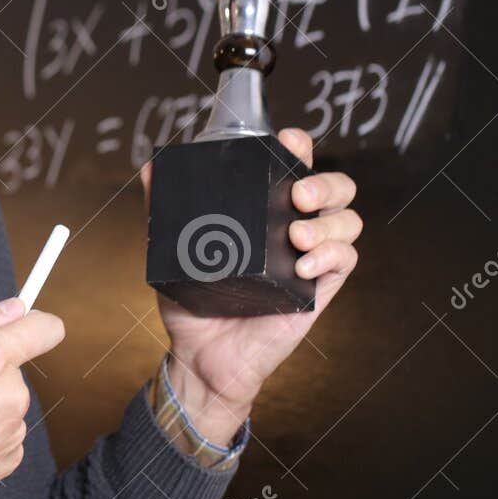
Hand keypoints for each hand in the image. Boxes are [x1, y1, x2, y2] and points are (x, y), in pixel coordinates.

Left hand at [141, 126, 361, 445]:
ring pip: (348, 221)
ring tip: (296, 236)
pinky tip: (303, 265)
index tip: (289, 141)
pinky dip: (330, 257)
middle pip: (336, 189)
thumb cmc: (191, 301)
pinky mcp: (317, 290)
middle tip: (297, 196)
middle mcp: (292, 227)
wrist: (200, 357)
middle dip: (325, 183)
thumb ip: (162, 210)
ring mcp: (308, 258)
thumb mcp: (171, 250)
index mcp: (263, 210)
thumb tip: (149, 169)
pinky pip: (344, 262)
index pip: (293, 167)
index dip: (299, 148)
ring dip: (329, 223)